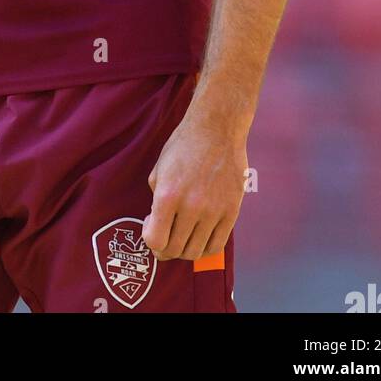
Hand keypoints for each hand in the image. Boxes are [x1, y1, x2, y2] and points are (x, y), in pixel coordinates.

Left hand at [143, 111, 246, 261]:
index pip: (155, 240)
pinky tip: (198, 236)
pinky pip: (216, 246)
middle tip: (164, 235)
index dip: (149, 239)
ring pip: (195, 252)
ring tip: (181, 235)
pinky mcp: (231, 212)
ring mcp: (214, 212)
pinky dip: (204, 248)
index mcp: (168, 195)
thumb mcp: (159, 169)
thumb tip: (158, 223)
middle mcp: (191, 207)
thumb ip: (156, 198)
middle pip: (174, 249)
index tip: (150, 227)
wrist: (217, 128)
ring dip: (183, 250)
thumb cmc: (184, 145)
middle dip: (164, 248)